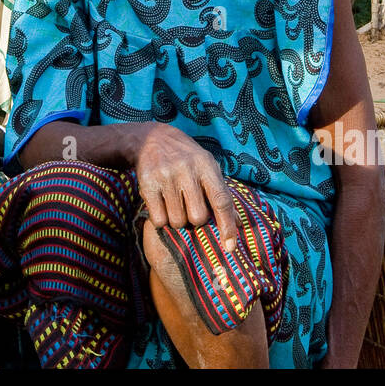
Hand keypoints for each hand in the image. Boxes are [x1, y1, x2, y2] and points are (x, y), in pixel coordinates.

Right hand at [133, 124, 237, 248]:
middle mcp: (186, 169)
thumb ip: (221, 193)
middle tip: (189, 208)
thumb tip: (237, 223)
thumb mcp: (207, 167)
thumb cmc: (186, 158)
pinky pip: (159, 220)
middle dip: (194, 220)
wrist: (152, 138)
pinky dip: (161, 219)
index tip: (230, 247)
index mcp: (206, 165)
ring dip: (177, 220)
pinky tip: (160, 205)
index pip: (221, 200)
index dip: (227, 226)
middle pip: (198, 217)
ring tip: (174, 204)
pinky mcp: (147, 184)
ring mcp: (166, 176)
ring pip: (178, 221)